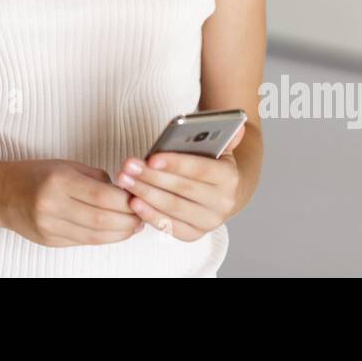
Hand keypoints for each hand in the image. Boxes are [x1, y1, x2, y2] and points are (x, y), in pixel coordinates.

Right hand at [0, 160, 145, 246]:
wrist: (1, 194)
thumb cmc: (34, 175)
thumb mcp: (66, 165)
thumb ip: (96, 178)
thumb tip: (125, 192)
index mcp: (59, 181)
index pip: (103, 196)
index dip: (127, 202)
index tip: (139, 198)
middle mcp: (53, 205)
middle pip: (103, 220)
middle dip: (129, 220)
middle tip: (142, 215)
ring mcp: (51, 227)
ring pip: (96, 236)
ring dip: (120, 233)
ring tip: (133, 225)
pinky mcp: (51, 241)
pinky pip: (85, 242)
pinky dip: (104, 238)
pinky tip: (114, 231)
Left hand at [116, 122, 246, 240]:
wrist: (219, 193)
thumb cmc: (209, 163)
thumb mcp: (217, 147)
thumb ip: (222, 136)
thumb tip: (237, 126)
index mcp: (229, 177)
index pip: (200, 169)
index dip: (175, 164)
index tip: (151, 158)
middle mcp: (223, 203)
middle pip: (182, 189)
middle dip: (152, 177)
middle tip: (128, 166)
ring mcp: (209, 221)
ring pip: (173, 208)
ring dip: (145, 193)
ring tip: (124, 180)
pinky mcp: (195, 234)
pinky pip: (170, 227)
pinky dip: (150, 215)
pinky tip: (134, 202)